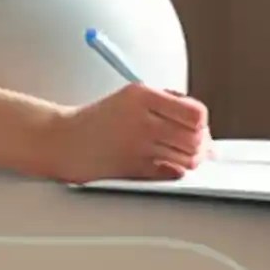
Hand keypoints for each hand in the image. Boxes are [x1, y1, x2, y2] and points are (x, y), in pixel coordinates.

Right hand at [50, 84, 210, 182]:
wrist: (65, 141)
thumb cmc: (101, 119)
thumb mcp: (132, 96)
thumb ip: (169, 103)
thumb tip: (204, 128)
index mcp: (142, 96)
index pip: (195, 113)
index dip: (201, 122)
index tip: (197, 126)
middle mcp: (142, 120)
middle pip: (194, 138)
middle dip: (199, 143)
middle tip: (192, 145)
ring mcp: (138, 146)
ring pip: (187, 159)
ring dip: (189, 159)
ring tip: (177, 154)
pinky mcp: (134, 169)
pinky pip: (171, 173)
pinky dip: (175, 170)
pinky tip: (165, 164)